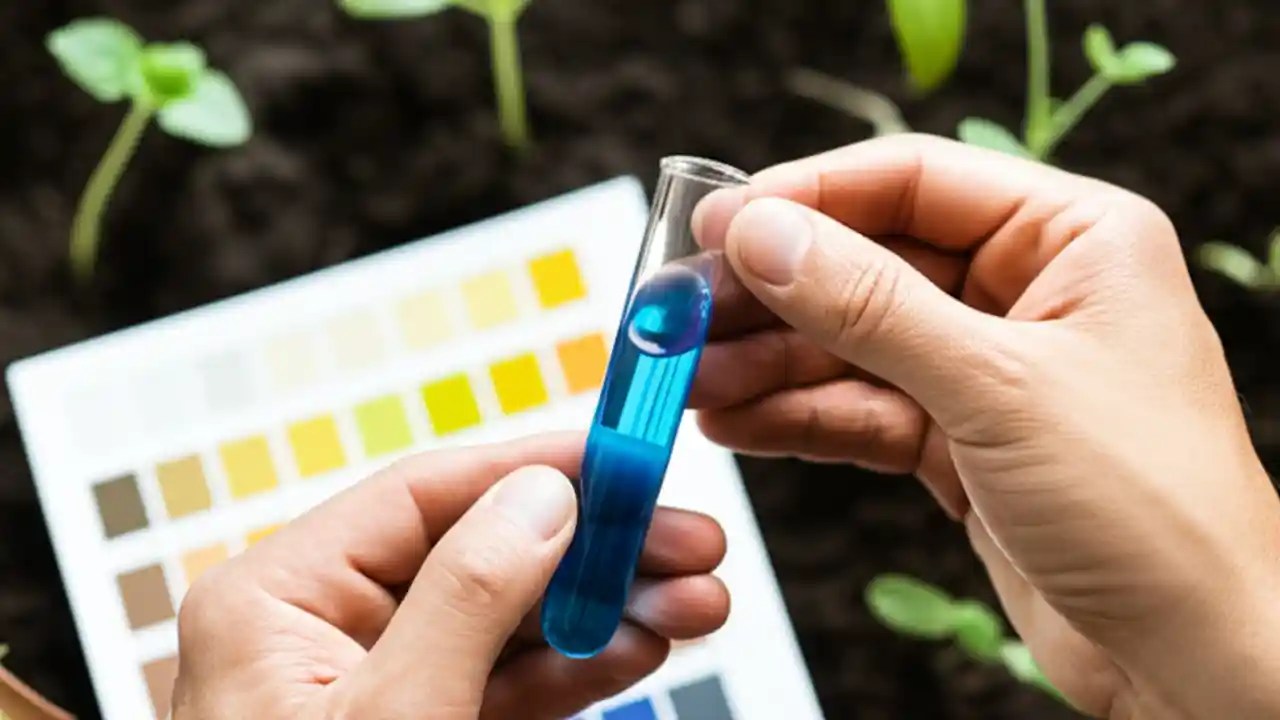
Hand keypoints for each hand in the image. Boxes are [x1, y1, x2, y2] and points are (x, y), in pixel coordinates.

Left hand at [172, 432, 728, 718]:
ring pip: (506, 618)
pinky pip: (503, 681)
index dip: (537, 470)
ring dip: (605, 608)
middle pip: (482, 551)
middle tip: (691, 544)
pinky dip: (576, 666)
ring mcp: (373, 684)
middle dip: (595, 549)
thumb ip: (466, 597)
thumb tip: (541, 494)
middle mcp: (321, 628)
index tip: (629, 463)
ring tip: (695, 601)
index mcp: (276, 599)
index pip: (424, 495)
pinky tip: (641, 646)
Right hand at [689, 135, 1279, 718]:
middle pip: (870, 264)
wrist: (1192, 658)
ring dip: (769, 361)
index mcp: (1072, 240)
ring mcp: (988, 371)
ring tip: (693, 380)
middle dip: (775, 292)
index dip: (808, 196)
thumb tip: (765, 235)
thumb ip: (869, 306)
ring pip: (853, 344)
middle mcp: (1028, 294)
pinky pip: (860, 409)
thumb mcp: (997, 387)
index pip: (914, 182)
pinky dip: (797, 416)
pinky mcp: (959, 441)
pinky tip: (737, 421)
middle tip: (684, 310)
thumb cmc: (1153, 510)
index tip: (719, 221)